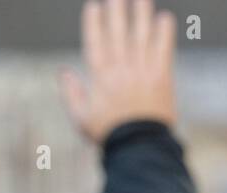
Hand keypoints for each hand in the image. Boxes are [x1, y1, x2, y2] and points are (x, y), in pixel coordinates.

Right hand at [60, 0, 176, 143]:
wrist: (137, 144)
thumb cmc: (106, 133)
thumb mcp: (80, 117)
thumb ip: (71, 92)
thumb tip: (61, 71)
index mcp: (100, 78)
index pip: (95, 43)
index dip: (93, 23)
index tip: (92, 5)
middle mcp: (121, 69)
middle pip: (119, 32)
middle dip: (117, 10)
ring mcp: (143, 70)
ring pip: (142, 34)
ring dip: (141, 13)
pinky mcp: (162, 74)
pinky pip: (164, 47)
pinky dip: (164, 31)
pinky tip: (164, 17)